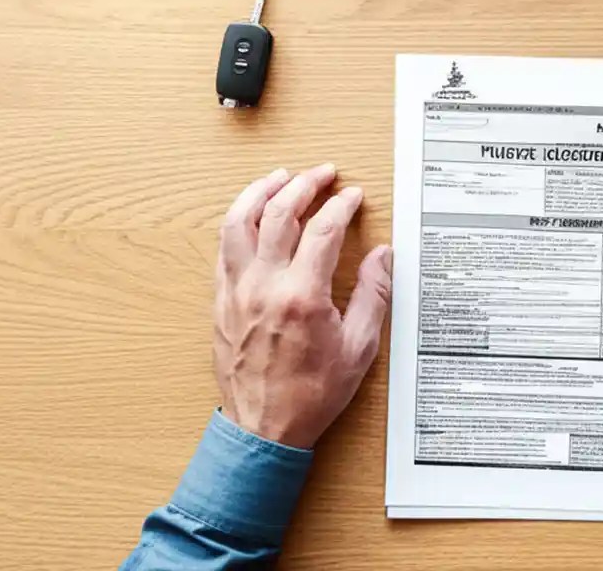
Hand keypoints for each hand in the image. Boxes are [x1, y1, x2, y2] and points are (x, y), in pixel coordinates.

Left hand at [213, 164, 391, 448]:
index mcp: (302, 296)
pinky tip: (251, 216)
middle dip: (303, 184)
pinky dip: (238, 222)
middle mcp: (264, 287)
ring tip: (279, 178)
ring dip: (259, 192)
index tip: (352, 196)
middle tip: (322, 174)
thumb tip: (382, 257)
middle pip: (278, 213)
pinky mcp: (220, 302)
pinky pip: (224, 248)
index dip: (340, 205)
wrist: (263, 429)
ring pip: (238, 221)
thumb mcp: (359, 348)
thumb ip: (373, 296)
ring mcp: (236, 291)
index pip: (322, 229)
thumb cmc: (311, 395)